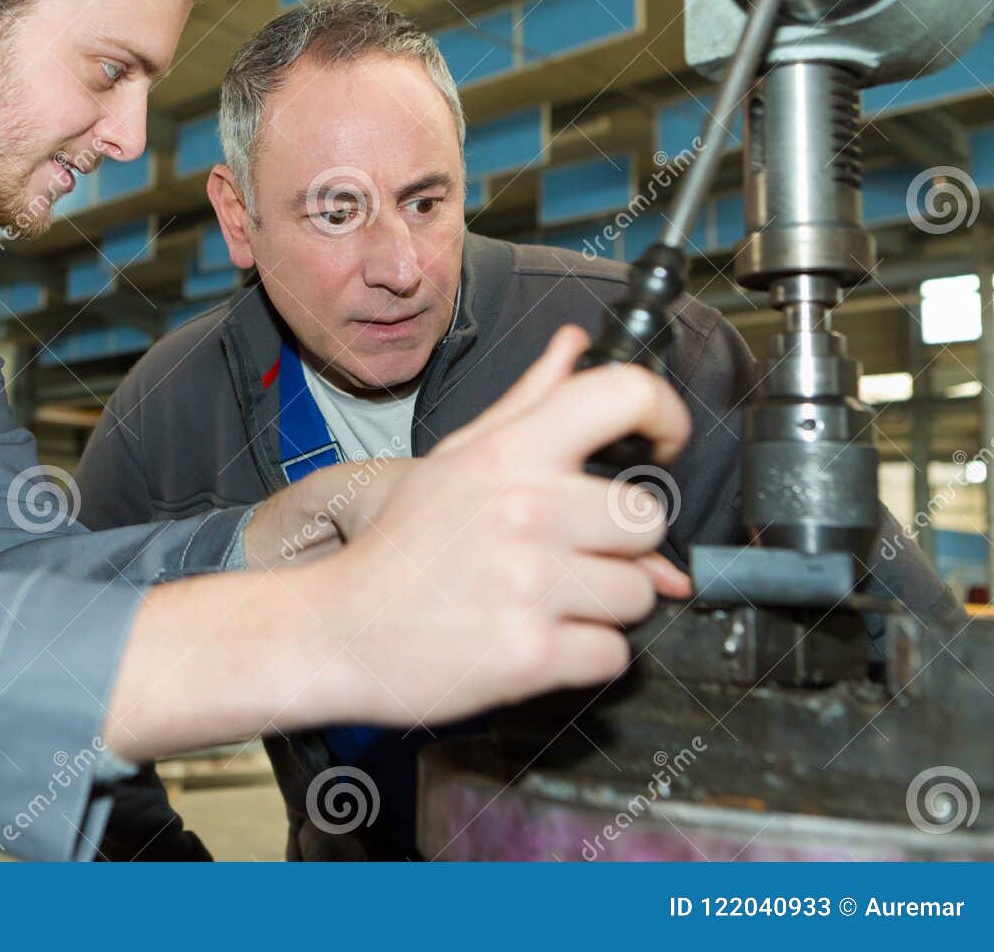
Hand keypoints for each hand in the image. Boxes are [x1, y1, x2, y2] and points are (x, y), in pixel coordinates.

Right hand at [103, 326, 693, 762]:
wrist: (336, 629)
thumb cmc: (397, 548)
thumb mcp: (454, 461)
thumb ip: (525, 402)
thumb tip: (574, 344)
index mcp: (509, 453)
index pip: (624, 396)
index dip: (666, 416)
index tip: (664, 442)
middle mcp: (526, 509)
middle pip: (648, 520)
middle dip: (618, 548)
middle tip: (562, 557)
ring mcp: (531, 583)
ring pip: (639, 595)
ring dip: (600, 608)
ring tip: (537, 602)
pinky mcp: (532, 654)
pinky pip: (612, 655)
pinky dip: (580, 658)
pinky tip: (530, 639)